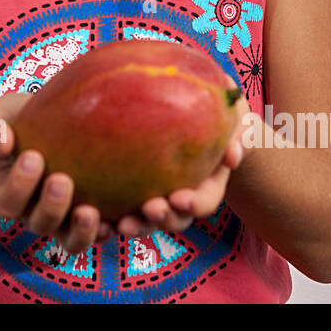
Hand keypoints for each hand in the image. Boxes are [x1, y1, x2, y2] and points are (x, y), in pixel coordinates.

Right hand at [0, 91, 115, 255]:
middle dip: (52, 206)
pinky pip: (102, 233)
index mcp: (6, 196)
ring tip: (91, 211)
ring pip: (71, 240)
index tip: (34, 156)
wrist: (46, 124)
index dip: (19, 185)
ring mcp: (65, 221)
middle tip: (62, 179)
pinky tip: (124, 217)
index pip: (8, 202)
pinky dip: (113, 229)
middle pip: (41, 224)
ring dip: (82, 230)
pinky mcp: (92, 218)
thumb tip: (0, 140)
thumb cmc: (17, 122)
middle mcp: (34, 215)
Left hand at [115, 72, 253, 238]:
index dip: (194, 204)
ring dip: (135, 225)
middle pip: (174, 219)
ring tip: (120, 223)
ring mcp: (155, 196)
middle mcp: (180, 196)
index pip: (204, 202)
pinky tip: (92, 209)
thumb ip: (238, 130)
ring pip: (146, 221)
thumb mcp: (232, 112)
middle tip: (150, 208)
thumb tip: (233, 155)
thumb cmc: (214, 106)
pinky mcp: (129, 190)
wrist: (185, 106)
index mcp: (207, 183)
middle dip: (163, 218)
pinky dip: (108, 215)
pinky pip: (119, 207)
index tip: (180, 197)